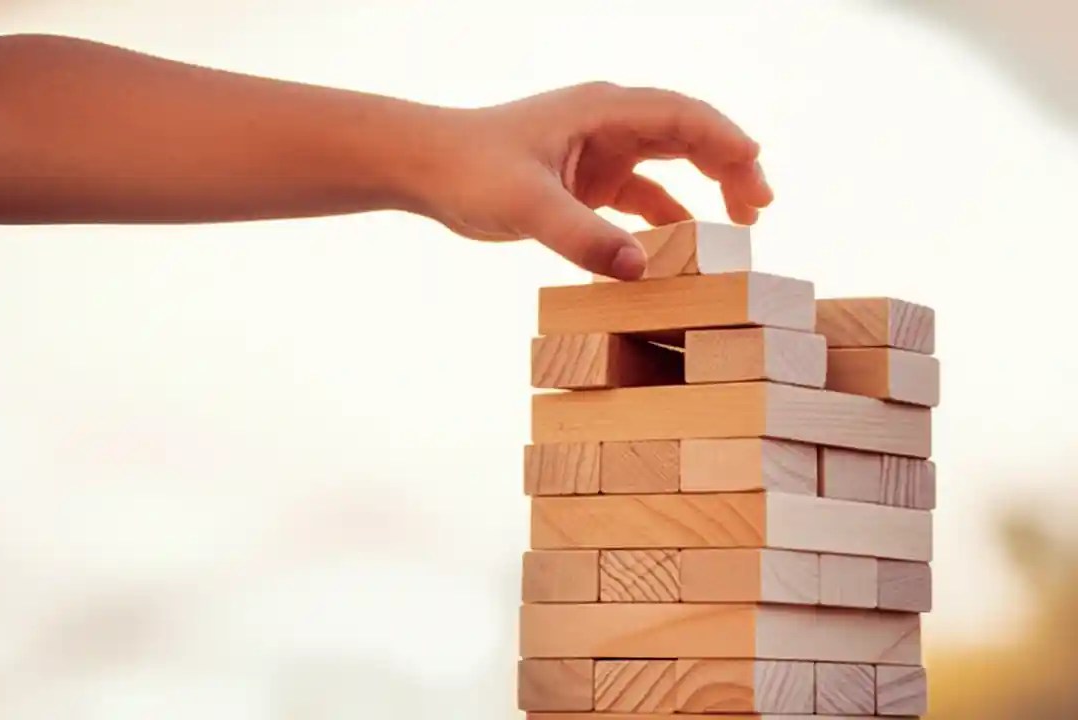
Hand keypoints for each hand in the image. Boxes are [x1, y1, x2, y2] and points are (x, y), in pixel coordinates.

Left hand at [414, 82, 772, 279]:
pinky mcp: (582, 182)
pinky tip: (677, 248)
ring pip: (667, 168)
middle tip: (760, 208)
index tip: (757, 173)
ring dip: (703, 193)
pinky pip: (637, 198)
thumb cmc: (469, 168)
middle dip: (729, 166)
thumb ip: (581, 237)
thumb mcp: (526, 205)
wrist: (424, 167)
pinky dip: (662, 219)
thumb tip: (640, 271)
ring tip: (738, 227)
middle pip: (687, 136)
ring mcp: (596, 153)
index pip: (682, 116)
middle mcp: (606, 124)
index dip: (726, 141)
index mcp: (601, 110)